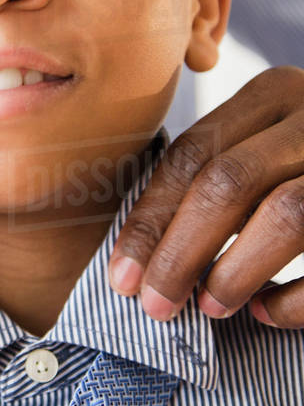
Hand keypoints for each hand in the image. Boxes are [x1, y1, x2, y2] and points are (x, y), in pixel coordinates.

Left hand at [109, 66, 303, 325]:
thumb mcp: (271, 146)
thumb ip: (221, 177)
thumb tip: (145, 255)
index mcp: (277, 92)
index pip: (194, 154)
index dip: (150, 220)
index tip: (121, 276)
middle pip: (230, 181)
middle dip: (180, 251)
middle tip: (154, 304)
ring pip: (288, 213)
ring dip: (236, 270)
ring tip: (209, 308)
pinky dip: (296, 296)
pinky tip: (268, 313)